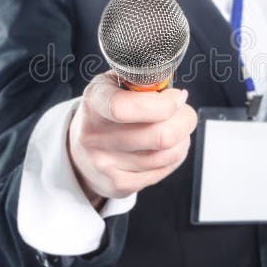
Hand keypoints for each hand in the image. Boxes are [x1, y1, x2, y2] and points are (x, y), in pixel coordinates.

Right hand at [67, 71, 196, 208]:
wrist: (81, 151)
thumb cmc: (107, 112)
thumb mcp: (115, 85)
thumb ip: (142, 83)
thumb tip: (176, 97)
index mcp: (94, 101)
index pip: (122, 107)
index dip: (161, 104)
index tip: (176, 97)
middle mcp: (94, 135)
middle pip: (160, 136)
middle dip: (184, 119)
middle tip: (183, 111)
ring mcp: (105, 163)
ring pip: (168, 154)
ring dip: (182, 137)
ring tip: (176, 127)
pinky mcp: (118, 183)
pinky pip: (164, 169)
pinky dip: (176, 155)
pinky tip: (168, 146)